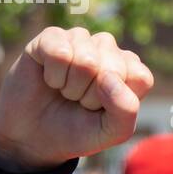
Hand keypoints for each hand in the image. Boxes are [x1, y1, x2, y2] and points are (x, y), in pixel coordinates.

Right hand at [0, 27, 153, 171]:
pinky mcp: (52, 37)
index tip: (102, 110)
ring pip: (87, 61)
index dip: (118, 101)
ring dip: (71, 87)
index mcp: (131, 69)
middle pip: (113, 69)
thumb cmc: (78, 130)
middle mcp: (109, 49)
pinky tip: (49, 78)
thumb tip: (109, 77)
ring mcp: (81, 40)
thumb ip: (126, 109)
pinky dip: (53, 76)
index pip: (140, 78)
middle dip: (92, 96)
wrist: (32, 136)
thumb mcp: (111, 131)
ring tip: (65, 90)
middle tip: (79, 101)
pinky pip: (60, 52)